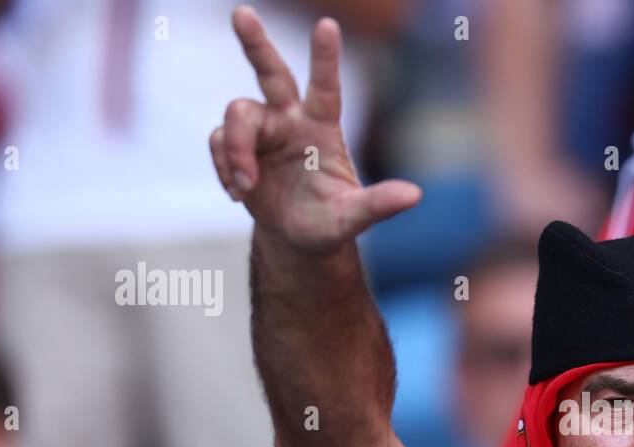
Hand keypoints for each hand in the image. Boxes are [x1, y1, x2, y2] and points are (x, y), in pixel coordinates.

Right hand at [210, 6, 420, 252]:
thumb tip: (415, 195)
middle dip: (256, 43)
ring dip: (235, 150)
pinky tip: (238, 192)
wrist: (297, 237)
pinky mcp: (236, 145)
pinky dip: (224, 167)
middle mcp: (292, 119)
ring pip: (237, 114)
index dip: (325, 58)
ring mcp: (263, 130)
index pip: (326, 87)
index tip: (328, 25)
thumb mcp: (353, 218)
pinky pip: (218, 141)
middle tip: (242, 13)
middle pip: (272, 72)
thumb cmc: (329, 222)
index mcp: (323, 128)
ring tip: (245, 186)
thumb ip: (378, 204)